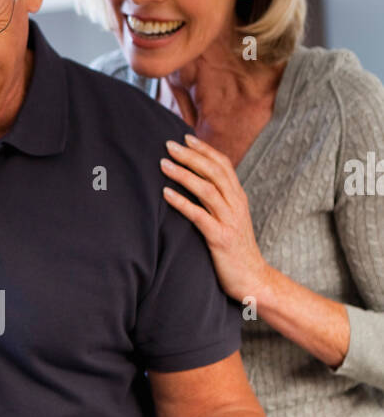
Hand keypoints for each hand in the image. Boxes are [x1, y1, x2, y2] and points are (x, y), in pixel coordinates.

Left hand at [160, 134, 269, 302]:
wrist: (253, 279)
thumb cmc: (236, 250)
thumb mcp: (230, 219)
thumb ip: (218, 201)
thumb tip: (198, 184)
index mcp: (238, 198)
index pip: (223, 165)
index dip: (205, 149)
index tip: (185, 137)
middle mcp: (236, 205)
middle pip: (214, 172)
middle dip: (191, 156)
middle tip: (169, 145)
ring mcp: (229, 221)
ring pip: (207, 189)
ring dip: (184, 174)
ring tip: (164, 164)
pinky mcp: (221, 238)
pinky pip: (200, 216)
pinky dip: (182, 203)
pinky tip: (166, 194)